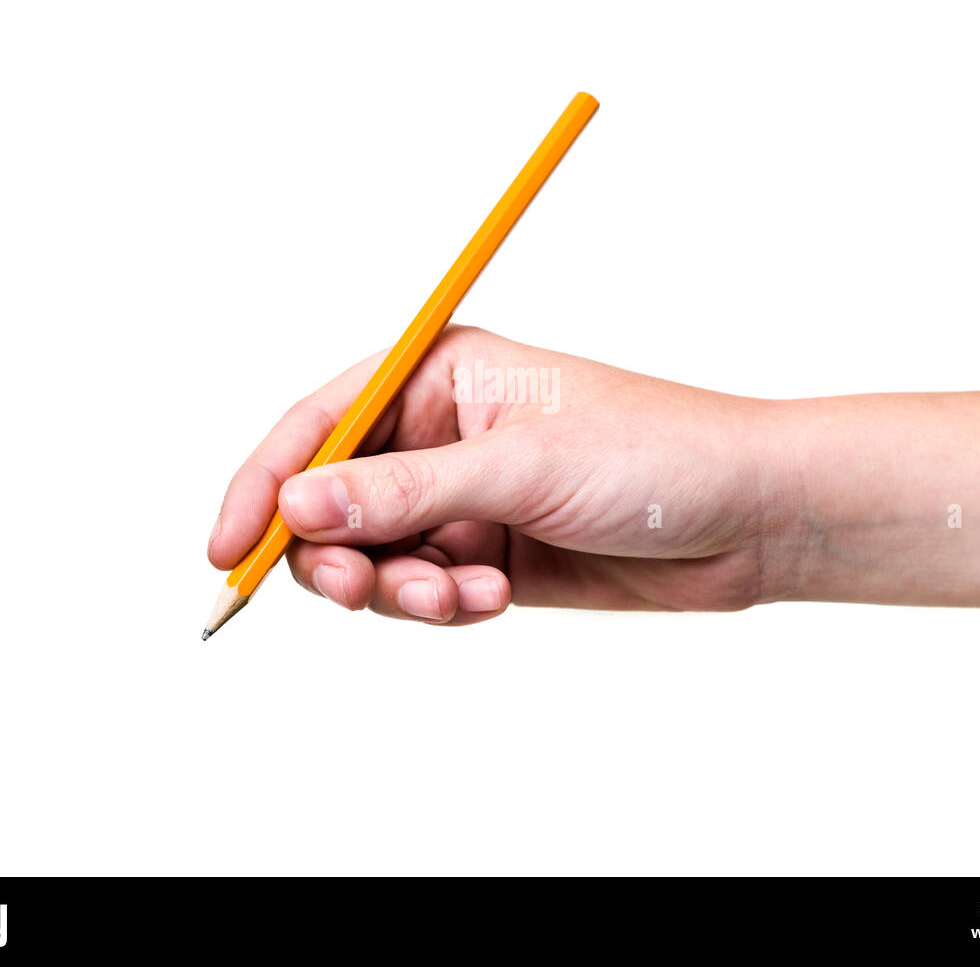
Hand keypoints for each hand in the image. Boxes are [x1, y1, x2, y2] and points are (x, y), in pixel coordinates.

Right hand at [208, 326, 777, 624]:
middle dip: (339, 553)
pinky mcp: (487, 555)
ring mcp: (463, 498)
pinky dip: (442, 607)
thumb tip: (294, 510)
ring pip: (375, 556)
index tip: (229, 548)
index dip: (264, 482)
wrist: (751, 518)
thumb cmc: (657, 455)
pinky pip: (424, 590)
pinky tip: (491, 600)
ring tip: (458, 596)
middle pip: (333, 499)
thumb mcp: (520, 467)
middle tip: (362, 590)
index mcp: (441, 373)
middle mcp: (441, 433)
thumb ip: (402, 493)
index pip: (321, 422)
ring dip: (399, 588)